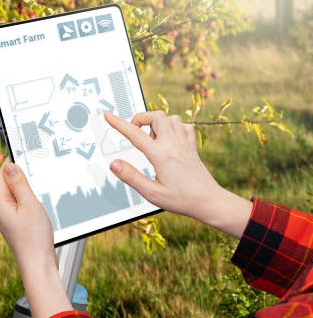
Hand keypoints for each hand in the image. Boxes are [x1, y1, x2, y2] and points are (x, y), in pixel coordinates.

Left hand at [0, 160, 56, 270]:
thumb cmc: (34, 238)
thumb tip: (9, 165)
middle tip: (33, 162)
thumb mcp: (29, 205)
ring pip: (13, 194)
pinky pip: (19, 204)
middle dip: (18, 173)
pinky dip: (27, 198)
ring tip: (38, 179)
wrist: (38, 266)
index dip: (11, 161)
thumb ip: (19, 184)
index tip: (21, 149)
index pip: (1, 175)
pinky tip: (38, 199)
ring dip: (24, 186)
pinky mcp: (15, 224)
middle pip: (6, 183)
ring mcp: (6, 218)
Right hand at [104, 111, 251, 237]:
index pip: (135, 134)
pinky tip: (169, 138)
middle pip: (156, 116)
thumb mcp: (151, 193)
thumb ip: (131, 177)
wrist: (209, 201)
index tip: (108, 115)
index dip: (118, 123)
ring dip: (157, 122)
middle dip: (141, 118)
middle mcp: (173, 145)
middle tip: (134, 131)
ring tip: (151, 138)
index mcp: (160, 155)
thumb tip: (114, 164)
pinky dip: (174, 126)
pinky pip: (184, 126)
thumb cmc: (181, 199)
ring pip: (170, 118)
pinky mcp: (192, 146)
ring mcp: (184, 144)